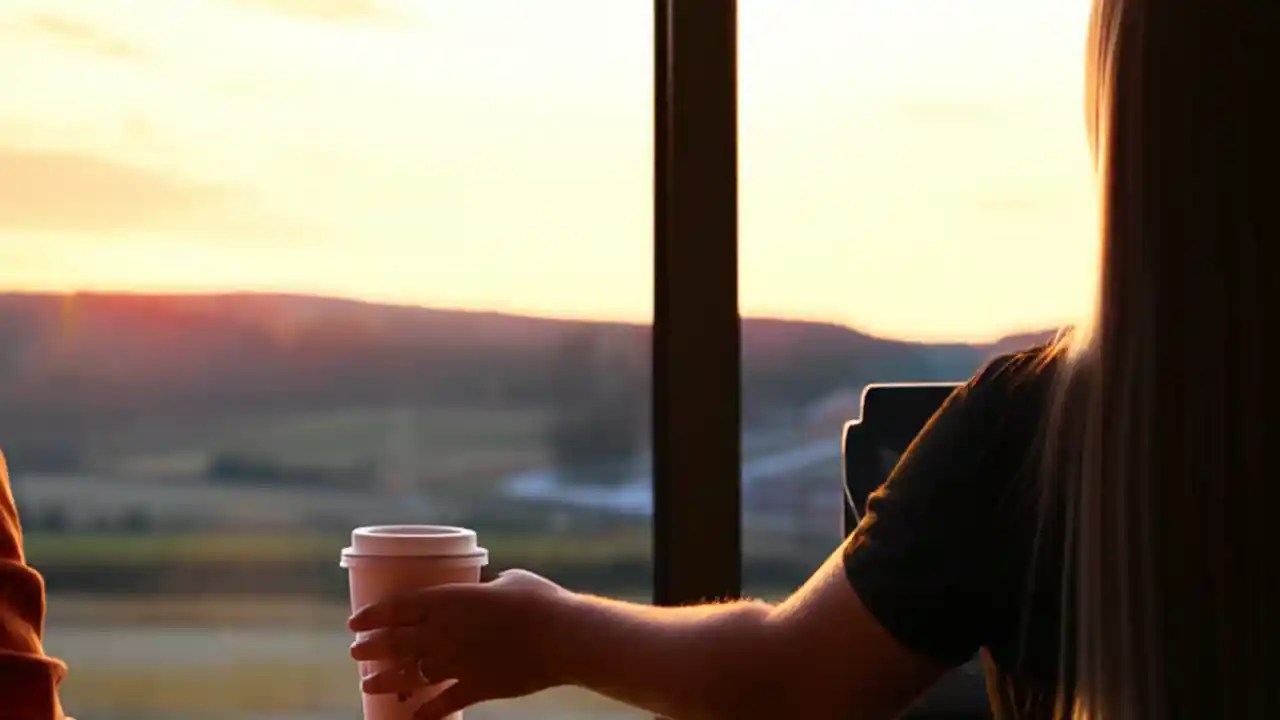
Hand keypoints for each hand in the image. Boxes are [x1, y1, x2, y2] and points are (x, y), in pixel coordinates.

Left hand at [348, 569, 571, 719]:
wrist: (563, 637)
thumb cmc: (540, 601)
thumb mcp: (509, 581)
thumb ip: (487, 585)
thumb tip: (482, 584)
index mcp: (450, 599)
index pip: (397, 608)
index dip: (371, 616)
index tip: (355, 622)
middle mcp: (444, 632)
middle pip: (394, 642)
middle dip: (370, 648)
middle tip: (356, 652)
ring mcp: (457, 662)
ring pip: (408, 675)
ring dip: (385, 680)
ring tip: (368, 684)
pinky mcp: (475, 687)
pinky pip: (440, 705)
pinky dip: (424, 714)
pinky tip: (412, 718)